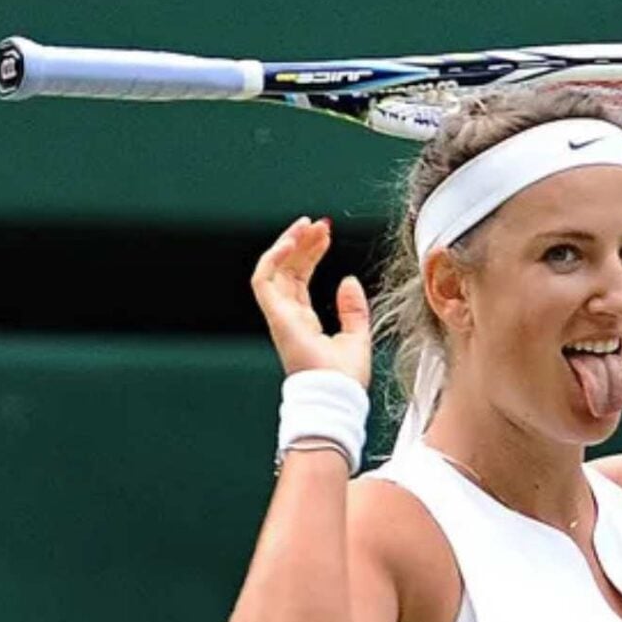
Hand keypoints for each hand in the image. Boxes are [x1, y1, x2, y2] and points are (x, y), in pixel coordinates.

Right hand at [250, 216, 370, 386]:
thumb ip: (353, 309)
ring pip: (275, 269)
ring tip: (307, 225)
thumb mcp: (358, 337)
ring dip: (289, 244)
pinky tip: (292, 241)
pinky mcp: (277, 318)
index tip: (326, 234)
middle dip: (302, 243)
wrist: (337, 397)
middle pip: (288, 270)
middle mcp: (288, 318)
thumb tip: (348, 280)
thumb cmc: (345, 381)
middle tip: (319, 223)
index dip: (311, 254)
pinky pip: (264, 280)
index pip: (300, 279)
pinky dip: (274, 258)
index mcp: (304, 323)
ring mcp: (280, 317)